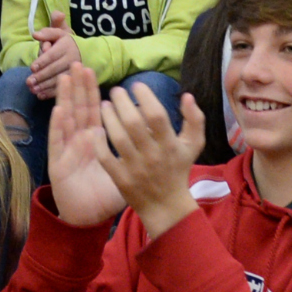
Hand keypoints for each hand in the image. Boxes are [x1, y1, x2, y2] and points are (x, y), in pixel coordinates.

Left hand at [27, 12, 77, 101]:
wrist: (83, 52)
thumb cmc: (64, 42)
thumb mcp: (58, 33)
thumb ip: (47, 33)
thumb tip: (35, 34)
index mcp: (67, 46)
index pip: (52, 55)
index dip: (42, 61)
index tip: (32, 68)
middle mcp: (72, 59)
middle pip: (54, 69)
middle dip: (41, 76)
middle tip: (29, 82)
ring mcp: (74, 72)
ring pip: (59, 80)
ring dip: (45, 86)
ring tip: (33, 90)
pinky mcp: (74, 81)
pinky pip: (63, 88)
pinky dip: (51, 93)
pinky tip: (41, 96)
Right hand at [46, 63, 127, 227]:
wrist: (85, 217)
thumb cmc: (105, 195)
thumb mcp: (127, 171)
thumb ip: (140, 153)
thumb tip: (158, 140)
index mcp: (95, 140)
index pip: (94, 110)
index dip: (93, 91)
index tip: (95, 72)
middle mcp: (79, 141)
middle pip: (78, 108)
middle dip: (79, 86)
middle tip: (78, 62)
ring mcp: (67, 150)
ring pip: (65, 119)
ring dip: (65, 98)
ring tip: (67, 77)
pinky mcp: (58, 164)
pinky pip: (58, 143)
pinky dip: (57, 126)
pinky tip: (59, 111)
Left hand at [95, 82, 206, 239]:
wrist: (166, 206)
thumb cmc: (178, 169)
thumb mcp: (193, 145)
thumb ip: (194, 119)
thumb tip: (186, 95)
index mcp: (171, 145)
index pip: (157, 116)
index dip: (146, 98)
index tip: (136, 85)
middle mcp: (153, 156)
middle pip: (134, 124)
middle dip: (122, 103)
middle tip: (116, 90)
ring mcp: (135, 168)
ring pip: (118, 138)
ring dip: (108, 118)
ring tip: (104, 104)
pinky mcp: (120, 179)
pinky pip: (106, 158)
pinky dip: (99, 143)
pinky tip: (96, 129)